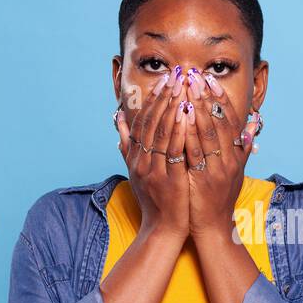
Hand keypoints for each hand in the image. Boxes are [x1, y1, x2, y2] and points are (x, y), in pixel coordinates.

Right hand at [114, 64, 191, 239]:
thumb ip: (127, 143)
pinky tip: (186, 114)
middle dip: (165, 96)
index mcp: (135, 156)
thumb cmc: (154, 198)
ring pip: (161, 132)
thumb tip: (117, 118)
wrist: (162, 228)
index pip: (143, 120)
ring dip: (172, 106)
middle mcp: (141, 160)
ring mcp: (153, 169)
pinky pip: (172, 150)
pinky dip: (178, 130)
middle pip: (152, 121)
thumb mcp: (135, 169)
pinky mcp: (167, 179)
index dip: (153, 98)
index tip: (165, 79)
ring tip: (182, 86)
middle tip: (176, 74)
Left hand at [183, 67, 259, 238]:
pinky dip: (188, 134)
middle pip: (219, 122)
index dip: (220, 98)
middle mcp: (229, 159)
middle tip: (194, 75)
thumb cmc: (221, 197)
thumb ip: (244, 147)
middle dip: (206, 96)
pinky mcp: (202, 179)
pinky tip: (180, 117)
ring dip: (197, 109)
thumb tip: (254, 125)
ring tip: (186, 88)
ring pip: (208, 134)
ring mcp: (217, 169)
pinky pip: (195, 152)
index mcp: (236, 154)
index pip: (230, 120)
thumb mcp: (237, 171)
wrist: (213, 227)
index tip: (209, 79)